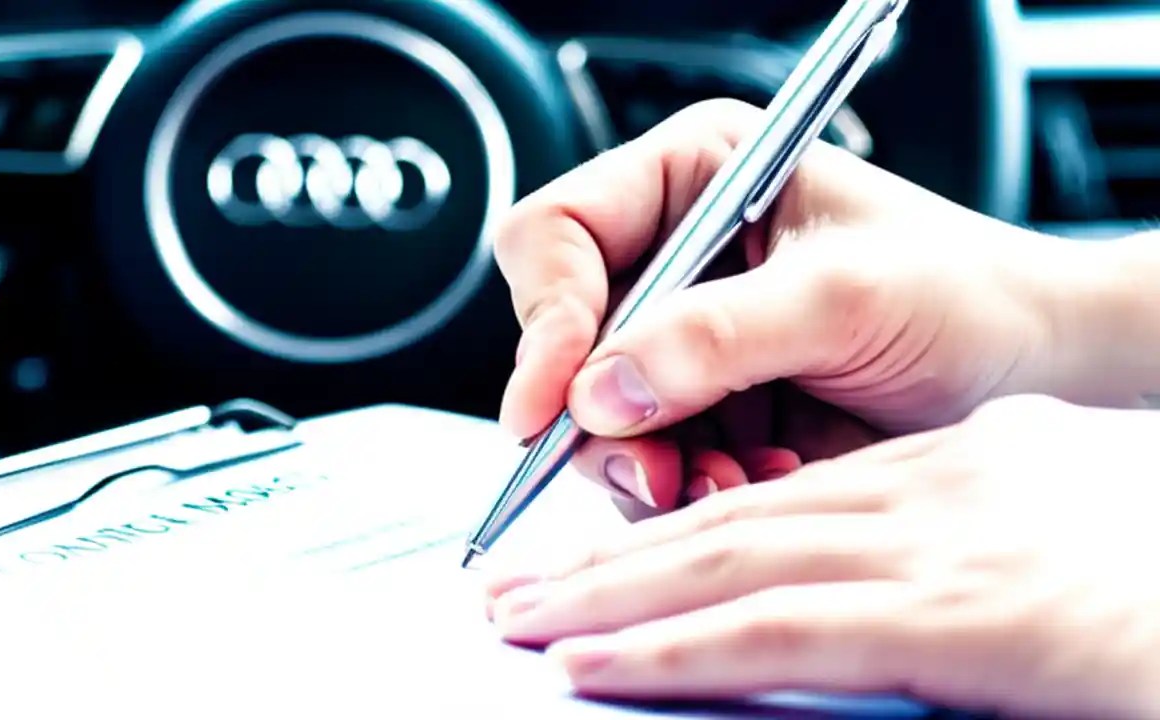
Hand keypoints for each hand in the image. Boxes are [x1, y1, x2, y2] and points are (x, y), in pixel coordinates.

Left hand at [484, 395, 1159, 718]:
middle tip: (513, 583)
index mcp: (954, 473)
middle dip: (607, 558)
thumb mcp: (1054, 536)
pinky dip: (677, 643)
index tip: (596, 557)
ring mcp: (946, 551)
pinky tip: (601, 660)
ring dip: (609, 597)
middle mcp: (934, 493)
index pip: (779, 496)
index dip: (672, 529)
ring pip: (731, 564)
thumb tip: (881, 584)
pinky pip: (783, 627)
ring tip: (520, 620)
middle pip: (732, 520)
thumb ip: (955, 550)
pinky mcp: (968, 618)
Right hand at [493, 98, 1103, 517]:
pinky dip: (688, 491)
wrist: (1030, 368)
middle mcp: (671, 258)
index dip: (544, 317)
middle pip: (566, 342)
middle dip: (604, 419)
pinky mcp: (704, 408)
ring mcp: (683, 339)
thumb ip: (716, 336)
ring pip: (599, 417)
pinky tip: (754, 484)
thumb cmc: (962, 292)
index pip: (559, 235)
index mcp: (691, 179)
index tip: (551, 401)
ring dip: (651, 466)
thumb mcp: (843, 297)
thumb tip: (598, 391)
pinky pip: (649, 461)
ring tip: (731, 482)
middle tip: (655, 472)